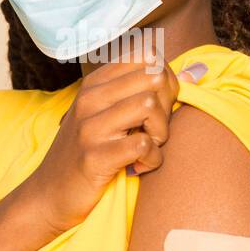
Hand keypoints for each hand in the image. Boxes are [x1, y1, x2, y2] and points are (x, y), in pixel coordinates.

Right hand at [23, 56, 180, 235]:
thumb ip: (149, 92)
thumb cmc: (89, 153)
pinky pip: (143, 145)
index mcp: (95, 84)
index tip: (158, 106)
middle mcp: (90, 98)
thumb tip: (198, 73)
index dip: (166, 79)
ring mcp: (90, 127)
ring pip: (149, 105)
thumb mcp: (111, 115)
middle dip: (167, 105)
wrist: (50, 196)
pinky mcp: (94, 157)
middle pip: (153, 77)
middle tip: (155, 130)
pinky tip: (141, 166)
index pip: (147, 55)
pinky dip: (153, 159)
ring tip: (149, 148)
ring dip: (161, 132)